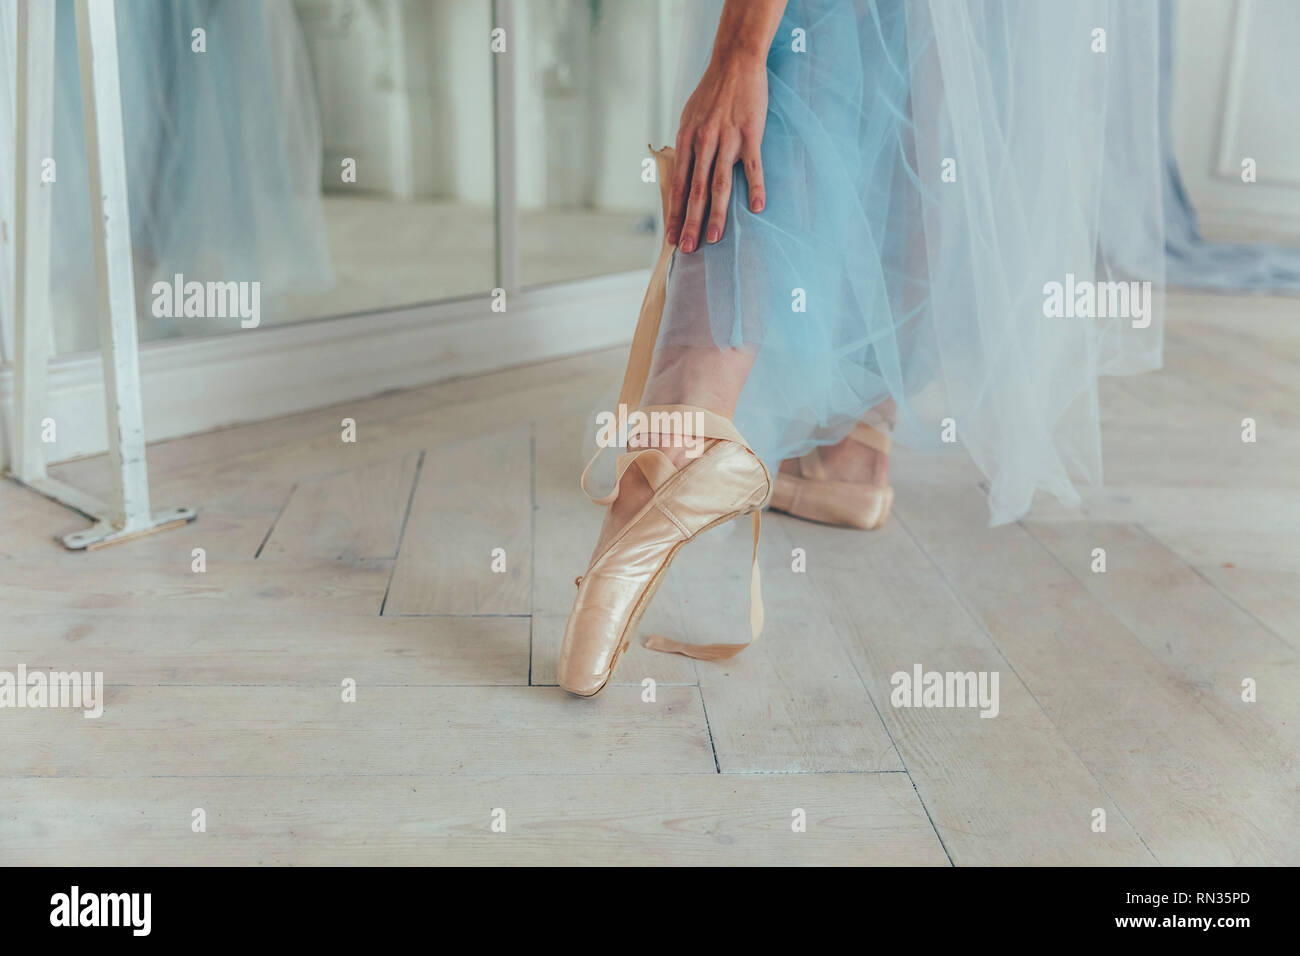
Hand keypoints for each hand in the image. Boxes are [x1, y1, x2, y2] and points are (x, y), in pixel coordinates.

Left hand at [666, 56, 767, 253]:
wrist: (735, 62)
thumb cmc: (712, 91)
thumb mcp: (689, 116)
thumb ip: (687, 145)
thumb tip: (683, 171)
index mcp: (687, 140)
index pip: (678, 185)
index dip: (674, 213)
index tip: (670, 236)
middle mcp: (704, 143)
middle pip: (696, 191)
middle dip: (690, 223)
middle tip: (687, 249)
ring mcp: (728, 140)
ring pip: (720, 185)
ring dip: (717, 215)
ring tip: (714, 239)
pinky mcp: (750, 135)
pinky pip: (752, 167)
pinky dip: (755, 188)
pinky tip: (757, 208)